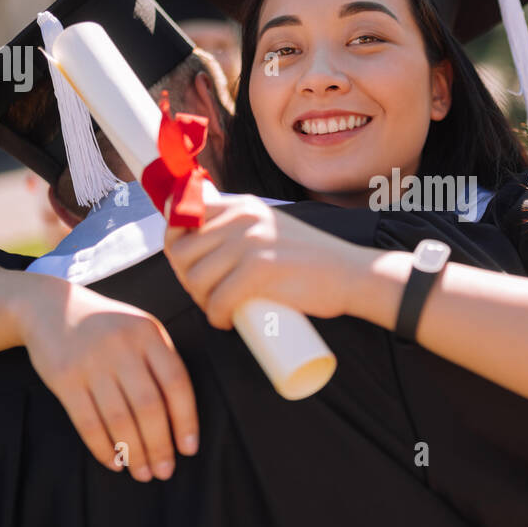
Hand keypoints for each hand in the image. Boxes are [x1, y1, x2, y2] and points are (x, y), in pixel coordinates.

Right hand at [14, 278, 197, 481]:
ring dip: (133, 451)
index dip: (186, 420)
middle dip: (159, 445)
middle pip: (149, 406)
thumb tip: (182, 419)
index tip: (188, 449)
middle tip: (164, 472)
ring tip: (142, 473)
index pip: (176, 383)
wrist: (50, 306)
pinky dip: (102, 447)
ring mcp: (91, 362)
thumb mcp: (140, 329)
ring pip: (118, 418)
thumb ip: (163, 361)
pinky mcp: (64, 378)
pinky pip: (87, 421)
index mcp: (149, 333)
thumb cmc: (107, 326)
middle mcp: (122, 346)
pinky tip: (114, 462)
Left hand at [163, 195, 374, 328]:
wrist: (351, 275)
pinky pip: (218, 300)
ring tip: (220, 309)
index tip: (189, 269)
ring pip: (197, 279)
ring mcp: (250, 241)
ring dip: (202, 302)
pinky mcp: (260, 269)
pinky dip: (217, 317)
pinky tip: (225, 321)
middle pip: (185, 254)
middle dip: (189, 281)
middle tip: (210, 297)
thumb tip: (199, 239)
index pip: (183, 218)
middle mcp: (242, 217)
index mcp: (240, 205)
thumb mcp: (270, 227)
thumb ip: (242, 225)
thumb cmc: (309, 260)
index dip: (176, 247)